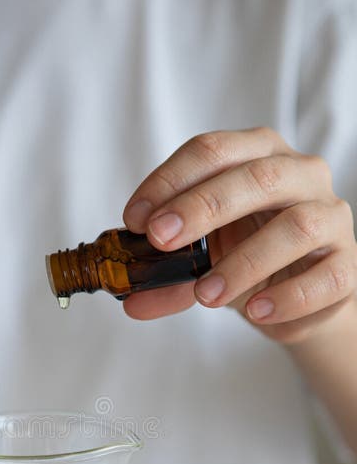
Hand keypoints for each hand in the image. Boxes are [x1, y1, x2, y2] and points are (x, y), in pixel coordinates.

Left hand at [122, 127, 356, 345]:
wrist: (293, 297)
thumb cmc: (244, 257)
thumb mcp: (199, 259)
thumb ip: (165, 277)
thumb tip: (128, 300)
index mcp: (258, 154)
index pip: (214, 150)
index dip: (170, 181)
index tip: (136, 219)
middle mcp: (301, 174)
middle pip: (257, 177)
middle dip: (202, 207)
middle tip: (161, 240)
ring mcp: (331, 216)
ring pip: (296, 227)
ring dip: (245, 261)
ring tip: (206, 294)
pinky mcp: (347, 262)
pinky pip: (327, 277)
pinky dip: (288, 297)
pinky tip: (256, 312)